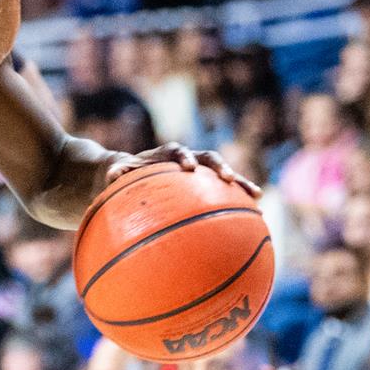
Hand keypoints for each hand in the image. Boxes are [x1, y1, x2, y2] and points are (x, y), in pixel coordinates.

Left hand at [103, 142, 261, 198]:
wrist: (133, 175)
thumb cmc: (122, 175)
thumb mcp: (116, 173)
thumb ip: (116, 173)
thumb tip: (113, 175)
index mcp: (166, 154)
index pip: (178, 151)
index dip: (185, 157)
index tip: (190, 168)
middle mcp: (187, 159)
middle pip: (209, 158)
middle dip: (220, 167)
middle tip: (229, 179)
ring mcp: (200, 173)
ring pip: (223, 175)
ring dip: (240, 184)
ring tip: (256, 196)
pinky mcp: (206, 187)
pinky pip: (225, 194)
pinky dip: (239, 203)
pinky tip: (255, 218)